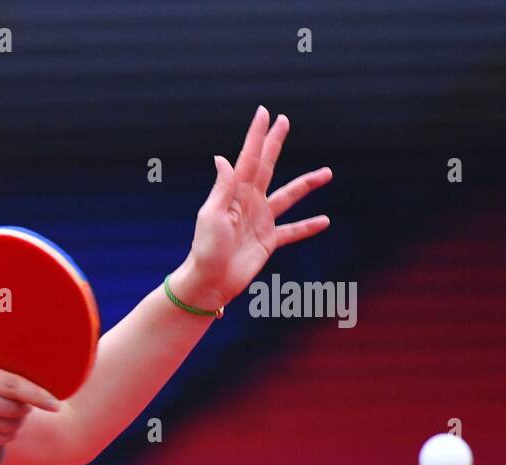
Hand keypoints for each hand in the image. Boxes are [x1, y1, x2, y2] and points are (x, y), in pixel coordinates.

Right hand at [0, 359, 60, 453]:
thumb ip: (4, 366)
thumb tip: (44, 368)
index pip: (14, 386)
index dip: (38, 395)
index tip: (55, 404)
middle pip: (15, 409)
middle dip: (25, 408)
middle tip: (21, 403)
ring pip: (11, 427)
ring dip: (16, 421)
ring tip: (6, 413)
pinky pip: (2, 439)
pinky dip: (6, 433)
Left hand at [171, 105, 332, 311]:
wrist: (209, 282)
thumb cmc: (205, 250)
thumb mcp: (212, 216)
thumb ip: (222, 188)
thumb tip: (222, 158)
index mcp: (235, 193)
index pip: (249, 158)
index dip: (257, 135)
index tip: (265, 113)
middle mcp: (249, 202)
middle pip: (267, 166)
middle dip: (275, 143)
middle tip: (285, 121)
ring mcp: (260, 221)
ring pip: (289, 197)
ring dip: (307, 184)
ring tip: (327, 173)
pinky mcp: (268, 242)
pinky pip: (293, 231)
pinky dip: (308, 226)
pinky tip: (325, 221)